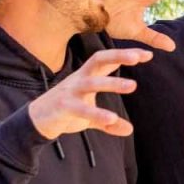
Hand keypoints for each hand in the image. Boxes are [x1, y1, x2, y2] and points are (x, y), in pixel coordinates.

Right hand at [27, 48, 151, 139]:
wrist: (36, 120)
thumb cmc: (66, 110)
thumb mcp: (90, 117)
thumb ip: (108, 122)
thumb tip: (129, 130)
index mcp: (87, 76)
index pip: (107, 60)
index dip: (125, 55)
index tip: (147, 54)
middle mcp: (79, 79)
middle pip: (98, 60)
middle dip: (117, 56)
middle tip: (137, 57)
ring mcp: (69, 91)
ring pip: (91, 82)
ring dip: (112, 82)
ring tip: (133, 85)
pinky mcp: (62, 106)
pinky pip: (80, 108)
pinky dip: (96, 113)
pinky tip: (112, 118)